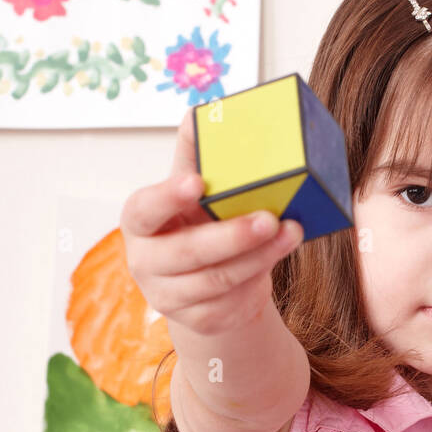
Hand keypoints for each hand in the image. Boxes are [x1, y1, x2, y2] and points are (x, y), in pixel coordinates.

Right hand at [119, 105, 302, 335]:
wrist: (203, 280)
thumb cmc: (196, 222)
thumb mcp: (192, 190)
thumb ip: (195, 155)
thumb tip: (203, 111)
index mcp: (139, 221)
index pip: (145, 209)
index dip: (168, 197)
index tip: (196, 182)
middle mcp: (145, 262)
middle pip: (189, 253)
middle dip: (233, 237)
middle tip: (271, 218)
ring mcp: (168, 297)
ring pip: (218, 281)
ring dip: (259, 257)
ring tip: (292, 232)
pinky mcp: (197, 321)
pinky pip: (232, 303)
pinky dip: (259, 279)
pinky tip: (277, 256)